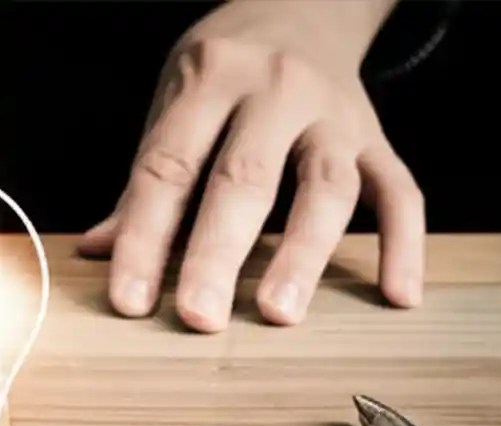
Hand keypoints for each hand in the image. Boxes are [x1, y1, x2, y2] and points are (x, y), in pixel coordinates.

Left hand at [80, 0, 423, 331]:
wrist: (304, 4)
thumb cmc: (224, 68)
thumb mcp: (174, 102)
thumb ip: (143, 180)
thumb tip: (96, 249)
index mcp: (211, 76)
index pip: (169, 166)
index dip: (144, 236)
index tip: (130, 299)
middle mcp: (277, 89)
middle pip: (246, 178)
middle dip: (218, 253)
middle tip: (198, 318)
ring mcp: (336, 114)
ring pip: (327, 187)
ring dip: (303, 254)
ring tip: (280, 315)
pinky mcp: (377, 137)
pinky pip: (400, 191)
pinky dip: (404, 245)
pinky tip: (399, 297)